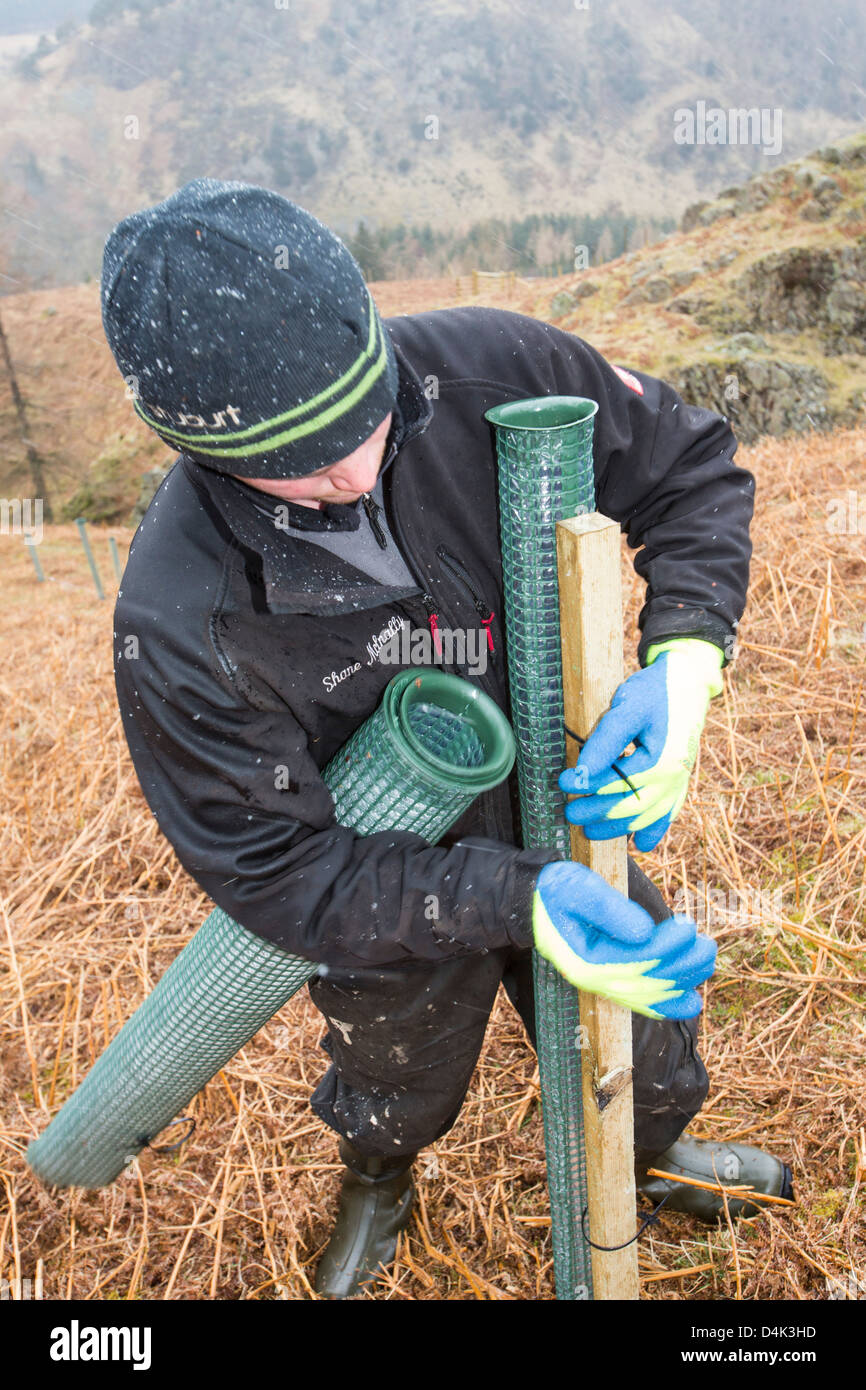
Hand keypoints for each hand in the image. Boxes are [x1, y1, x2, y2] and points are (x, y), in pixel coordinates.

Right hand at [532, 861, 715, 1018]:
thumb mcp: (577, 888)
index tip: (688, 926)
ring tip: (707, 956)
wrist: (534, 901)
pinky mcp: (609, 979)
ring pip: (649, 993)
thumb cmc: (555, 890)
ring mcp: (601, 983)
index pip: (634, 962)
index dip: (666, 947)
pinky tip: (691, 1002)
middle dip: (682, 964)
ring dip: (683, 979)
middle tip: (707, 942)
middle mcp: (593, 980)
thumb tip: (647, 931)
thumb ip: (608, 908)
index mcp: (583, 961)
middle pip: (647, 982)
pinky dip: (668, 1002)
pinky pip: (642, 999)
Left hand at [559, 638, 723, 851]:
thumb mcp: (628, 709)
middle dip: (595, 813)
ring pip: (645, 817)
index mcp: (660, 762)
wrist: (687, 684)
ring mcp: (678, 783)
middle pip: (628, 807)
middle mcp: (673, 779)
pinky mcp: (680, 783)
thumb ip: (605, 742)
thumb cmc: (654, 692)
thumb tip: (581, 774)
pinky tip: (640, 845)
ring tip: (590, 830)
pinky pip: (667, 815)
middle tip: (569, 813)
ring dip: (617, 829)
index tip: (563, 782)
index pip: (615, 783)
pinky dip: (653, 831)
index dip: (585, 786)